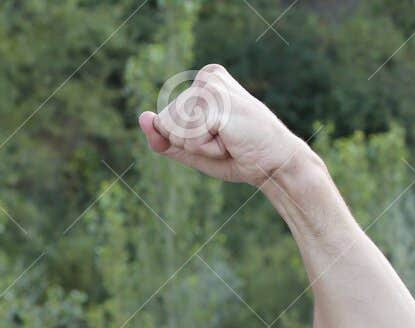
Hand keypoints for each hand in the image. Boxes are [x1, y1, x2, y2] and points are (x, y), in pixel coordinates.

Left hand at [138, 64, 310, 186]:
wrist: (273, 163)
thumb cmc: (237, 155)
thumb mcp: (191, 149)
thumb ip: (163, 137)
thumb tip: (142, 117)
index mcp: (204, 81)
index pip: (163, 121)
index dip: (185, 141)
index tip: (217, 136)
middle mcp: (207, 77)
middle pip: (165, 124)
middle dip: (191, 143)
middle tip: (225, 139)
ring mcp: (212, 87)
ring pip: (174, 131)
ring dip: (199, 146)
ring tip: (228, 138)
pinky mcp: (216, 102)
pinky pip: (188, 139)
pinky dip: (207, 149)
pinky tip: (230, 139)